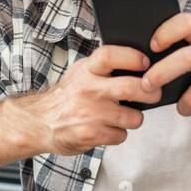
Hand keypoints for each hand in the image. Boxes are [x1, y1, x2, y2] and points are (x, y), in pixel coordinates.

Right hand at [23, 45, 161, 154]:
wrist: (38, 123)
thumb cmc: (66, 98)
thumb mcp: (80, 73)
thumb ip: (104, 67)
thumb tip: (139, 64)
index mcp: (86, 70)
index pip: (111, 55)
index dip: (133, 58)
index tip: (145, 63)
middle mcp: (88, 90)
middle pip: (132, 87)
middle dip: (150, 93)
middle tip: (153, 94)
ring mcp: (90, 114)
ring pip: (133, 117)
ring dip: (133, 118)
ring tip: (122, 115)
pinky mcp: (91, 135)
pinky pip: (121, 135)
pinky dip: (118, 134)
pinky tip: (107, 129)